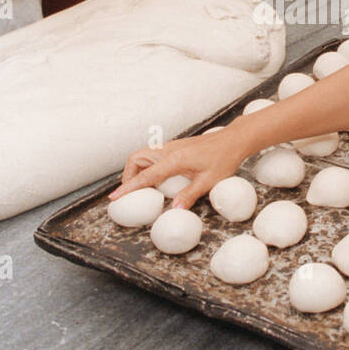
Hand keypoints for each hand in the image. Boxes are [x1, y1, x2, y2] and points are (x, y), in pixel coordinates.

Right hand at [110, 127, 249, 209]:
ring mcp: (171, 147)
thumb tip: (174, 210)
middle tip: (130, 193)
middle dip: (128, 175)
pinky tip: (156, 179)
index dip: (128, 187)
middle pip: (136, 159)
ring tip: (141, 188)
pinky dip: (147, 166)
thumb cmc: (224, 158)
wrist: (234, 140)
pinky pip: (153, 155)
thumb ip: (190, 195)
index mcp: (174, 160)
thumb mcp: (209, 181)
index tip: (115, 197)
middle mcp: (168, 150)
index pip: (144, 175)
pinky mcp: (175, 147)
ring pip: (143, 155)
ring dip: (137, 170)